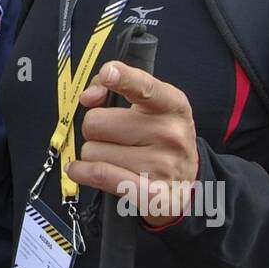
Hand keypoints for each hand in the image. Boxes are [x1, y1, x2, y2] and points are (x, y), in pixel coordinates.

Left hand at [66, 61, 198, 227]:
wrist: (187, 183)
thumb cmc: (159, 138)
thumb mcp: (148, 106)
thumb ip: (115, 88)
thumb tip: (89, 97)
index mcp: (172, 105)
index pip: (144, 87)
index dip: (123, 78)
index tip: (108, 73)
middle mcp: (170, 133)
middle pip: (97, 122)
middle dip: (95, 130)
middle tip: (112, 136)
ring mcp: (162, 165)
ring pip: (92, 151)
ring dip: (94, 154)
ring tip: (115, 157)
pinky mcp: (151, 194)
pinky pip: (100, 175)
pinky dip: (82, 172)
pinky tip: (81, 170)